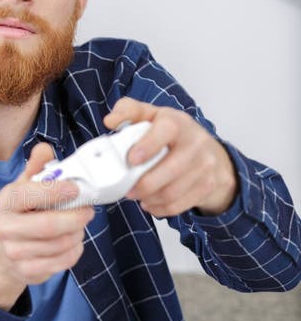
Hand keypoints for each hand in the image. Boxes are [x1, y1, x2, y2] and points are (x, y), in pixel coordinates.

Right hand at [0, 143, 94, 309]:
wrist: (0, 253)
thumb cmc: (18, 214)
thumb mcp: (23, 188)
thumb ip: (36, 168)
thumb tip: (44, 150)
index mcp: (6, 202)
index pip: (30, 194)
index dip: (56, 191)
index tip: (76, 188)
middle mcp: (5, 228)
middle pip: (48, 225)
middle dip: (75, 217)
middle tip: (89, 211)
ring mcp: (14, 253)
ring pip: (60, 244)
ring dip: (77, 234)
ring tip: (78, 226)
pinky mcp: (28, 272)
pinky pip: (62, 261)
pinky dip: (75, 251)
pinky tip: (73, 242)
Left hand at [104, 98, 238, 217]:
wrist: (209, 152)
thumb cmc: (173, 134)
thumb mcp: (152, 116)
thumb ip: (129, 111)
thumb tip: (111, 120)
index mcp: (178, 122)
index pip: (167, 130)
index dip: (148, 145)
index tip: (132, 159)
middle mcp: (195, 142)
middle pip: (171, 169)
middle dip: (144, 184)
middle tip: (128, 190)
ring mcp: (205, 165)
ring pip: (173, 192)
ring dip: (150, 199)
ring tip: (139, 196)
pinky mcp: (207, 185)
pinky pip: (179, 205)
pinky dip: (160, 209)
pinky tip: (151, 203)